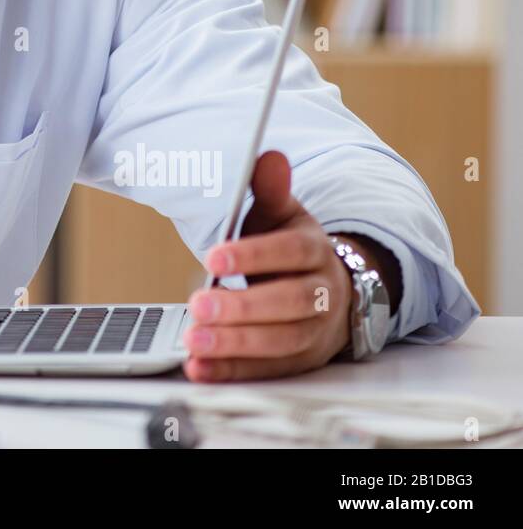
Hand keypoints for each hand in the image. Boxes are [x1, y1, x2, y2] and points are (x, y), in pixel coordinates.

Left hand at [182, 150, 352, 381]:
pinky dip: (232, 372)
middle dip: (243, 307)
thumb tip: (269, 156)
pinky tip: (198, 369)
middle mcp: (322, 294)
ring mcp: (315, 332)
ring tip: (195, 341)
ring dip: (236, 345)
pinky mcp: (301, 362)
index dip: (253, 255)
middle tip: (197, 304)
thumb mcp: (281, 216)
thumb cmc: (291, 250)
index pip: (289, 252)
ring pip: (282, 342)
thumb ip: (270, 190)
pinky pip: (268, 371)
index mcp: (315, 250)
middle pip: (289, 303)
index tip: (213, 257)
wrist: (332, 291)